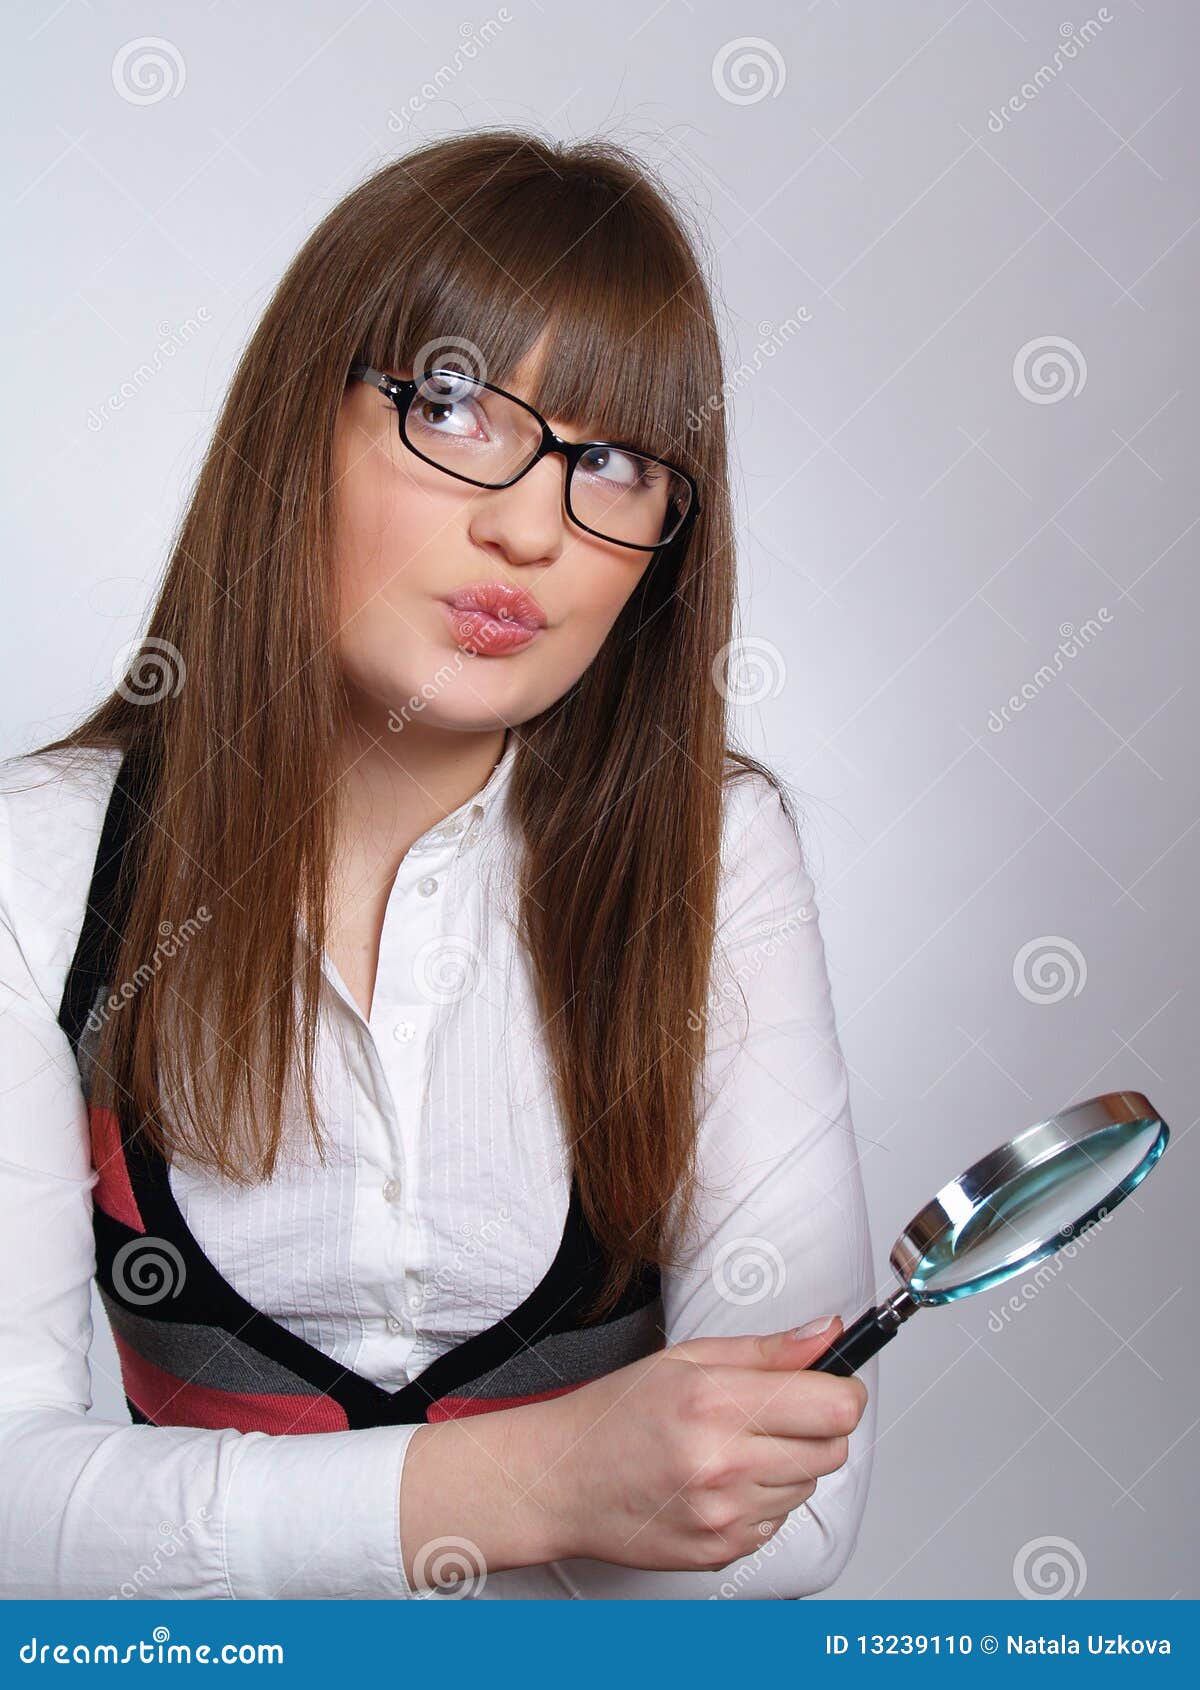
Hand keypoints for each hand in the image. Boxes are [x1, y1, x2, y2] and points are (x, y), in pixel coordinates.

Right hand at [537, 1315, 867, 1572]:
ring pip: (807, 1487)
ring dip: (786, 1466)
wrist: (562, 1482)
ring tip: (731, 1448)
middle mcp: (724, 1463)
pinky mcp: (722, 1551)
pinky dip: (760, 1501)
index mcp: (716, 1403)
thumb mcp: (687, 1359)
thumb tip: (829, 1332)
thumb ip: (768, 1349)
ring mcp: (724, 1514)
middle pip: (833, 1451)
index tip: (828, 1385)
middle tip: (770, 1415)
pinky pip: (777, 1522)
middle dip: (816, 1428)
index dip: (841, 1392)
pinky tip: (718, 1482)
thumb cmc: (617, 1415)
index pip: (835, 1407)